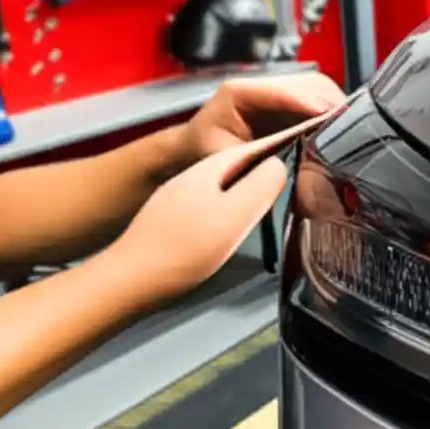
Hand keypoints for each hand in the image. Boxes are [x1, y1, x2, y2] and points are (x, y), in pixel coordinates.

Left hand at [106, 140, 287, 300]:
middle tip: (285, 193)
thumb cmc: (186, 248)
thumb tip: (278, 165)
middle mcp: (191, 177)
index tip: (299, 164)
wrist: (130, 280)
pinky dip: (224, 215)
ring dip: (242, 197)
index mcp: (210, 168)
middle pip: (236, 168)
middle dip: (260, 176)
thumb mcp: (235, 212)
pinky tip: (225, 235)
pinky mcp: (167, 221)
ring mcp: (176, 199)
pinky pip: (207, 208)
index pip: (252, 149)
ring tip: (260, 215)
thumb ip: (262, 184)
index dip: (276, 153)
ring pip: (221, 189)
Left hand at [182, 73, 346, 161]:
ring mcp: (275, 93)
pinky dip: (331, 114)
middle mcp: (260, 86)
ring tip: (351, 130)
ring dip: (335, 107)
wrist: (192, 149)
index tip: (330, 117)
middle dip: (331, 103)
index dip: (309, 103)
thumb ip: (251, 160)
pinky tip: (341, 131)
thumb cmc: (202, 153)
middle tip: (350, 128)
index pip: (282, 91)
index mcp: (238, 93)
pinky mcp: (287, 104)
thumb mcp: (221, 160)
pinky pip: (316, 101)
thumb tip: (287, 165)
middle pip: (308, 82)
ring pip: (317, 88)